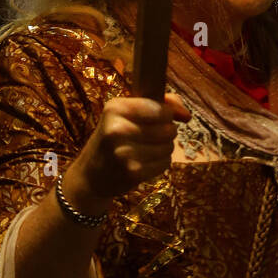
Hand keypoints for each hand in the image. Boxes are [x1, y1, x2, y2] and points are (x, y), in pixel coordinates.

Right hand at [68, 92, 191, 208]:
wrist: (91, 173)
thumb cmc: (113, 137)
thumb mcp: (126, 113)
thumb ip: (159, 104)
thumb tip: (186, 114)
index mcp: (115, 108)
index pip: (159, 108)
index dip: (167, 113)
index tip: (161, 117)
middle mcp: (117, 129)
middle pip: (167, 128)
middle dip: (167, 131)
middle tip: (152, 135)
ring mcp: (124, 153)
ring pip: (168, 146)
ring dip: (164, 148)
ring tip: (147, 149)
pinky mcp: (133, 172)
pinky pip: (164, 163)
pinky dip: (160, 163)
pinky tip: (145, 162)